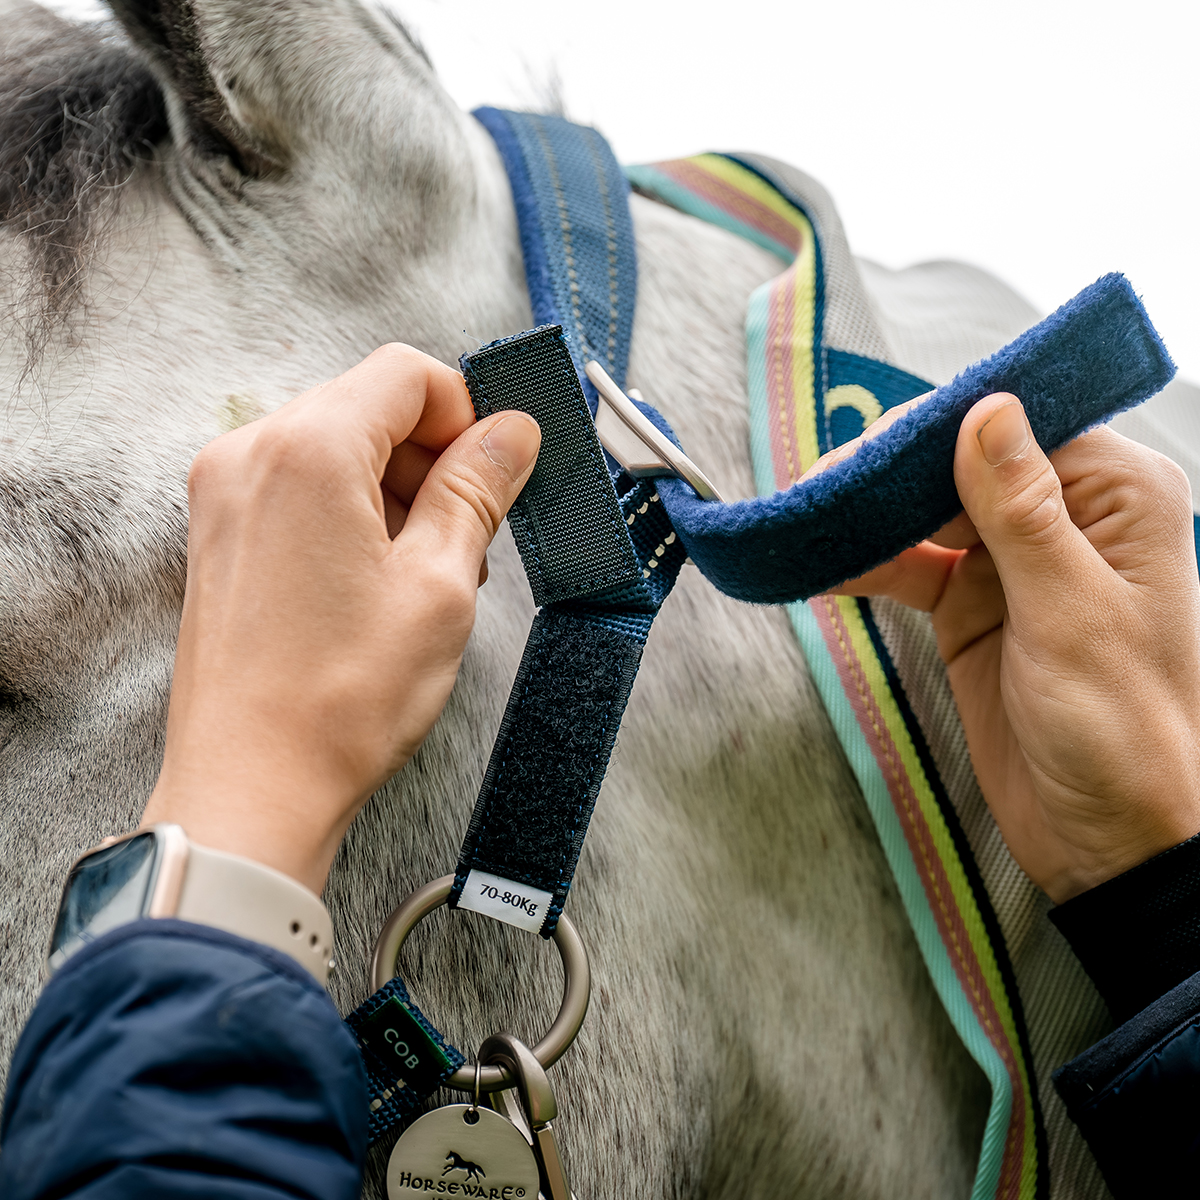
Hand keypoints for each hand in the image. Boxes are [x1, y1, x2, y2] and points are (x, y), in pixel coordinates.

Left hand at [141, 345, 540, 891]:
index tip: (499, 467)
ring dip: (395, 490)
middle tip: (472, 535)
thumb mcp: (439, 583)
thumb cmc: (341, 699)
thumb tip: (513, 431)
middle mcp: (251, 453)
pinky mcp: (218, 533)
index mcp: (308, 449)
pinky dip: (352, 512)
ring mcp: (225, 494)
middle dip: (433, 458)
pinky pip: (301, 487)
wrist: (250, 787)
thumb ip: (477, 489)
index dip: (468, 412)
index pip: (406, 374)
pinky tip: (380, 581)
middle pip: (368, 406)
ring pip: (337, 448)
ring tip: (428, 573)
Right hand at [829, 392, 1199, 901]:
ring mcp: (1014, 565)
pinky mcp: (973, 608)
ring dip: (869, 520)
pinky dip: (866, 566)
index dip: (943, 428)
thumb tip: (987, 411)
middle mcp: (1067, 519)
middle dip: (892, 474)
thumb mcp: (1070, 614)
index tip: (875, 447)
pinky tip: (824, 566)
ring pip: (926, 515)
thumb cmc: (1125, 729)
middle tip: (825, 489)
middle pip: (961, 465)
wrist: (1108, 839)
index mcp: (1116, 499)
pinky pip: (910, 569)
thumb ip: (1023, 512)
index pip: (1019, 428)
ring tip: (810, 521)